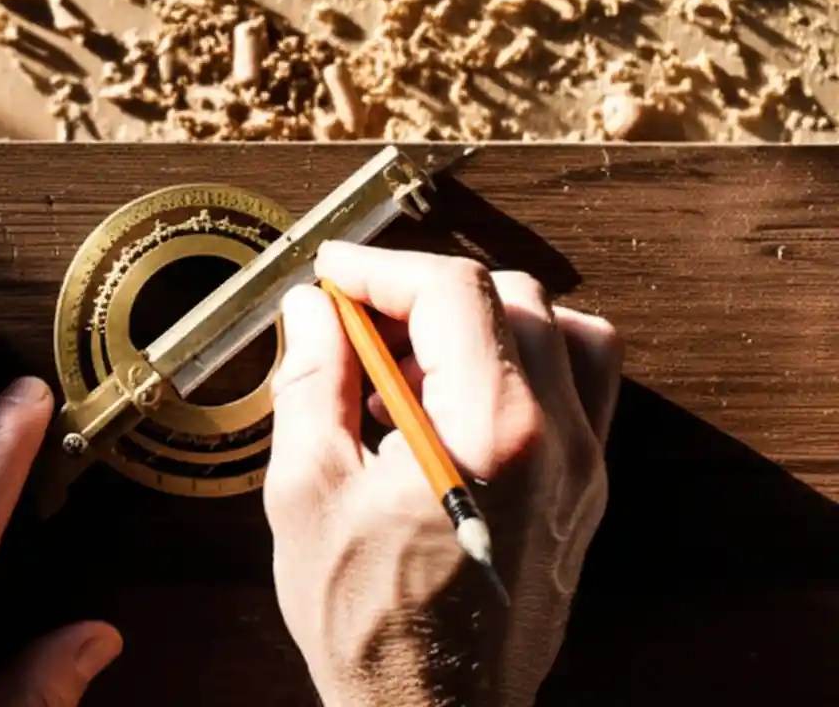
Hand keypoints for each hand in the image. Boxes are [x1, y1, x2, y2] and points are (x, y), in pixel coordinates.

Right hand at [265, 243, 621, 706]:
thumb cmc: (370, 625)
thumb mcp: (309, 493)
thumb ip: (313, 383)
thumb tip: (312, 312)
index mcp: (492, 432)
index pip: (456, 292)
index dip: (385, 268)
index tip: (337, 272)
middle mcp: (560, 440)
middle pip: (515, 298)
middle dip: (426, 292)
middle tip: (360, 321)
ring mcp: (585, 468)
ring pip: (565, 334)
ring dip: (484, 324)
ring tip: (412, 369)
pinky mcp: (585, 492)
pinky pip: (577, 390)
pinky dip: (518, 367)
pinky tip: (452, 409)